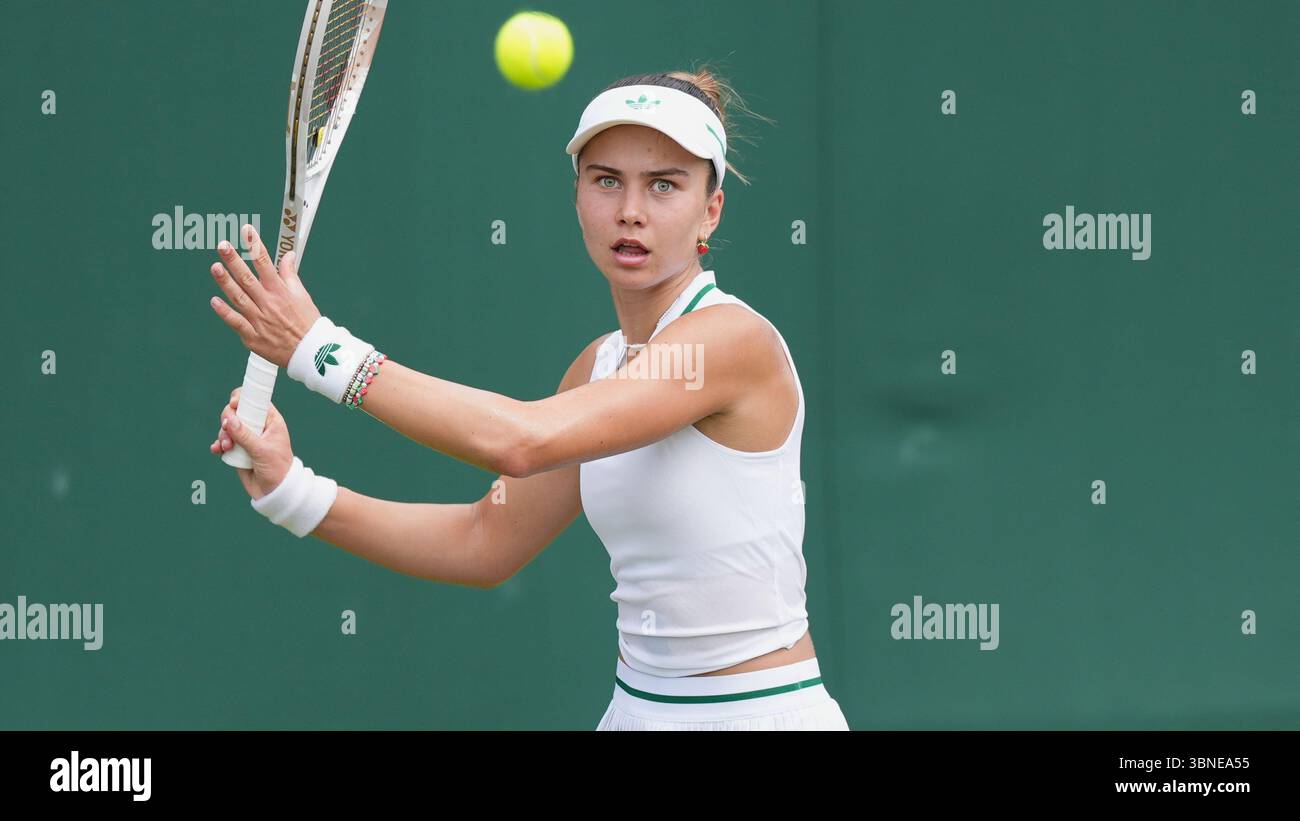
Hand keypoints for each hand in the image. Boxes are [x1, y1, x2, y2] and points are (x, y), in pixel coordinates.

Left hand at [208, 223, 321, 367]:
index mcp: (281, 292)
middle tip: (222, 245)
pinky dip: (225, 312)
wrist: (311, 353)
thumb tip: (288, 255)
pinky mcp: (253, 337)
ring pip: (239, 298)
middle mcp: (269, 303)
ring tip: (215, 267)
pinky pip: (237, 322)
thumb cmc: (307, 323)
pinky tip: (214, 301)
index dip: (255, 246)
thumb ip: (290, 274)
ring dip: (226, 282)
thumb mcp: (302, 295)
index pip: (266, 264)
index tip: (247, 230)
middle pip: (248, 278)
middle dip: (234, 260)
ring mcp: (259, 320)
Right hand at [209, 387, 295, 499]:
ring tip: (227, 447)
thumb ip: (245, 435)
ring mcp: (246, 438)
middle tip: (226, 429)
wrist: (274, 492)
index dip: (243, 398)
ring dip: (222, 434)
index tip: (234, 403)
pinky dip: (218, 444)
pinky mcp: (237, 450)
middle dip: (227, 419)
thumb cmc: (278, 469)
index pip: (255, 400)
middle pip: (236, 411)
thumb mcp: (262, 451)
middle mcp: (258, 426)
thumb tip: (229, 419)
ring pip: (227, 427)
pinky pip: (223, 442)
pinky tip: (217, 450)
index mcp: (270, 421)